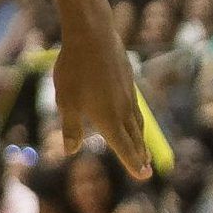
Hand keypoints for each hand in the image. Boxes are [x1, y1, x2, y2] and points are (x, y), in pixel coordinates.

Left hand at [55, 8, 152, 179]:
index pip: (124, 148)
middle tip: (146, 169)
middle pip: (135, 138)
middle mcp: (124, 110)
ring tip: (143, 148)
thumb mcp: (66, 101)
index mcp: (109, 119)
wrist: (93, 36)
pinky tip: (133, 117)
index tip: (143, 176)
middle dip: (139, 154)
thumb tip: (70, 151)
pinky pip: (135, 106)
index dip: (133, 164)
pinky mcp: (128, 80)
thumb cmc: (74, 70)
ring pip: (137, 122)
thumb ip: (71, 128)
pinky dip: (137, 119)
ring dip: (140, 138)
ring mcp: (129, 94)